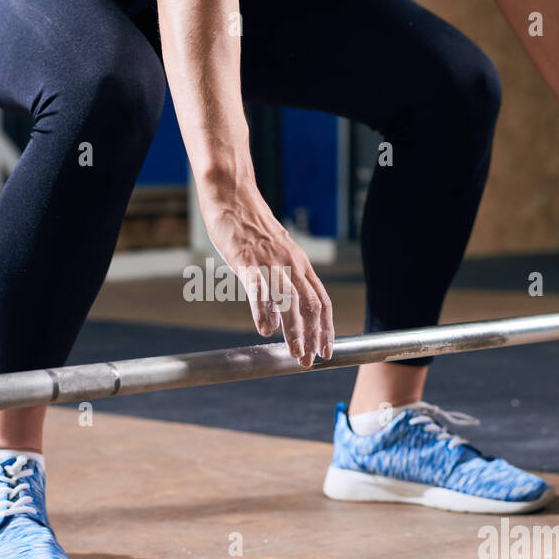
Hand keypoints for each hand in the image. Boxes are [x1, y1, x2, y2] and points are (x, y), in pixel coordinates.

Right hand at [200, 185, 334, 366]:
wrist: (232, 197)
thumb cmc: (249, 229)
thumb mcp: (271, 258)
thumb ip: (277, 288)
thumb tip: (276, 322)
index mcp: (300, 263)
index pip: (321, 300)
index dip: (326, 327)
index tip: (326, 350)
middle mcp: (291, 263)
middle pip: (310, 304)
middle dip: (312, 336)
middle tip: (308, 361)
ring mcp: (270, 262)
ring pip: (289, 301)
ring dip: (294, 331)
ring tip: (294, 353)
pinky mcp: (247, 260)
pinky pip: (259, 289)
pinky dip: (263, 312)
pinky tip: (264, 329)